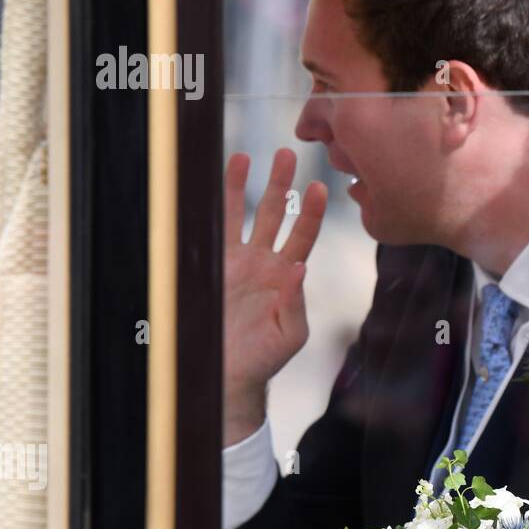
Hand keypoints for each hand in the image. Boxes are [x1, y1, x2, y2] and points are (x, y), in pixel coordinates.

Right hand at [224, 148, 326, 445]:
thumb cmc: (263, 359)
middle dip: (281, 184)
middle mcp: (262, 262)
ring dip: (245, 186)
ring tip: (248, 155)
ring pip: (241, 215)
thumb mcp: (290, 334)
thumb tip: (299, 268)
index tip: (319, 186)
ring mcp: (235, 262)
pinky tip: (209, 184)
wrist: (225, 375)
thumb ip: (296, 302)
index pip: (303, 235)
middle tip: (287, 153)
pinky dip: (212, 208)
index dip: (311, 211)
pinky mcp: (209, 267)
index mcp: (287, 276)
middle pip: (274, 214)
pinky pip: (212, 232)